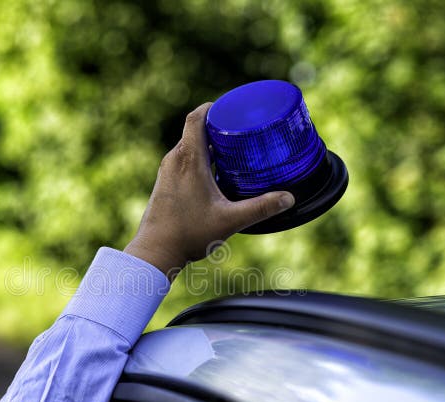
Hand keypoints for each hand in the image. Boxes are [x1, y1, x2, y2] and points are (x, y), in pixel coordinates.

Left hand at [124, 102, 294, 280]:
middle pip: (194, 130)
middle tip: (241, 129)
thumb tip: (288, 198)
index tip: (231, 107)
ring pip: (188, 147)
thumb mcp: (230, 220)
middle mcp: (174, 160)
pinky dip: (199, 159)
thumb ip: (260, 208)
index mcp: (188, 159)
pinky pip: (182, 161)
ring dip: (208, 144)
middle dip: (217, 126)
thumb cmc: (188, 233)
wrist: (155, 252)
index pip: (196, 117)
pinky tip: (215, 173)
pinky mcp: (164, 184)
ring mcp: (166, 172)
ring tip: (232, 150)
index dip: (213, 107)